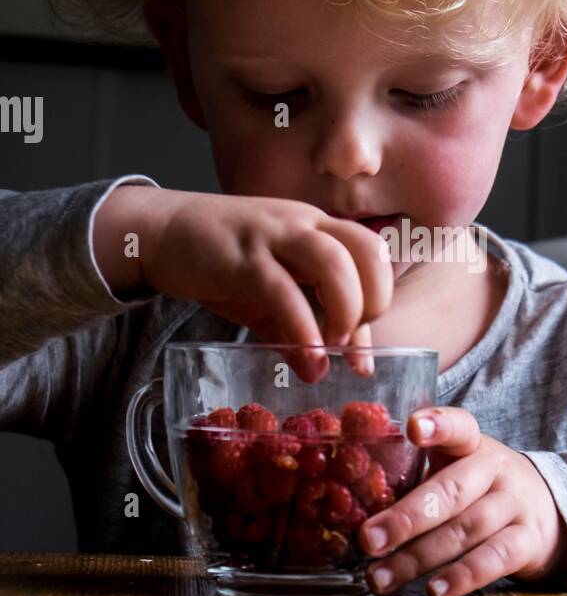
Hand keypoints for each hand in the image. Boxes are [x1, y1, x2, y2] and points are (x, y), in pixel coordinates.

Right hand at [93, 186, 392, 378]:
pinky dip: (303, 327)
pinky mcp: (241, 257)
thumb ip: (296, 326)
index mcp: (317, 227)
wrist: (159, 231)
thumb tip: (318, 371)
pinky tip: (304, 357)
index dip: (379, 297)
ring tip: (332, 347)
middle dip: (373, 300)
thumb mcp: (267, 292)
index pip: (372, 251)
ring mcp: (273, 236)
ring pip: (335, 261)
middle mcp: (303, 224)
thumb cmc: (220, 260)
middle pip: (367, 249)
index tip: (362, 344)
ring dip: (346, 310)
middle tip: (350, 340)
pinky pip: (283, 290)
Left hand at [359, 406, 566, 595]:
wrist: (549, 512)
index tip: (413, 428)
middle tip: (367, 539)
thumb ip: (417, 477)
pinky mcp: (527, 541)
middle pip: (452, 491)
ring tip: (381, 578)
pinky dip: (463, 576)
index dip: (439, 425)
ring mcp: (515, 505)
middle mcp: (496, 470)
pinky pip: (495, 559)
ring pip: (466, 530)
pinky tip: (433, 590)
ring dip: (419, 557)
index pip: (460, 427)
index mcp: (473, 445)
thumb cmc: (481, 490)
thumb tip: (348, 506)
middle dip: (406, 518)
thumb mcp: (458, 469)